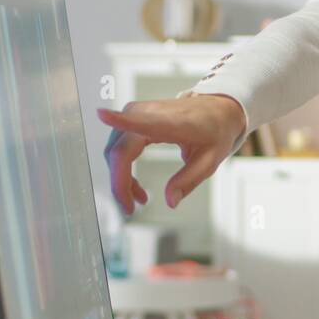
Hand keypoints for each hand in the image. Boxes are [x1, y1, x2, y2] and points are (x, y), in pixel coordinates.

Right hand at [98, 93, 245, 214]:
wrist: (217, 110)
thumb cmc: (215, 131)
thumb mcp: (210, 160)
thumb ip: (188, 180)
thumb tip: (170, 201)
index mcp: (169, 122)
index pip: (139, 122)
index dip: (118, 119)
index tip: (102, 114)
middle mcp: (147, 114)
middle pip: (119, 151)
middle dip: (120, 184)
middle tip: (130, 209)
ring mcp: (137, 113)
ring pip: (116, 152)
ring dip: (121, 179)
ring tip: (140, 199)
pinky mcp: (134, 118)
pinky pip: (120, 147)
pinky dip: (123, 168)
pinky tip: (136, 186)